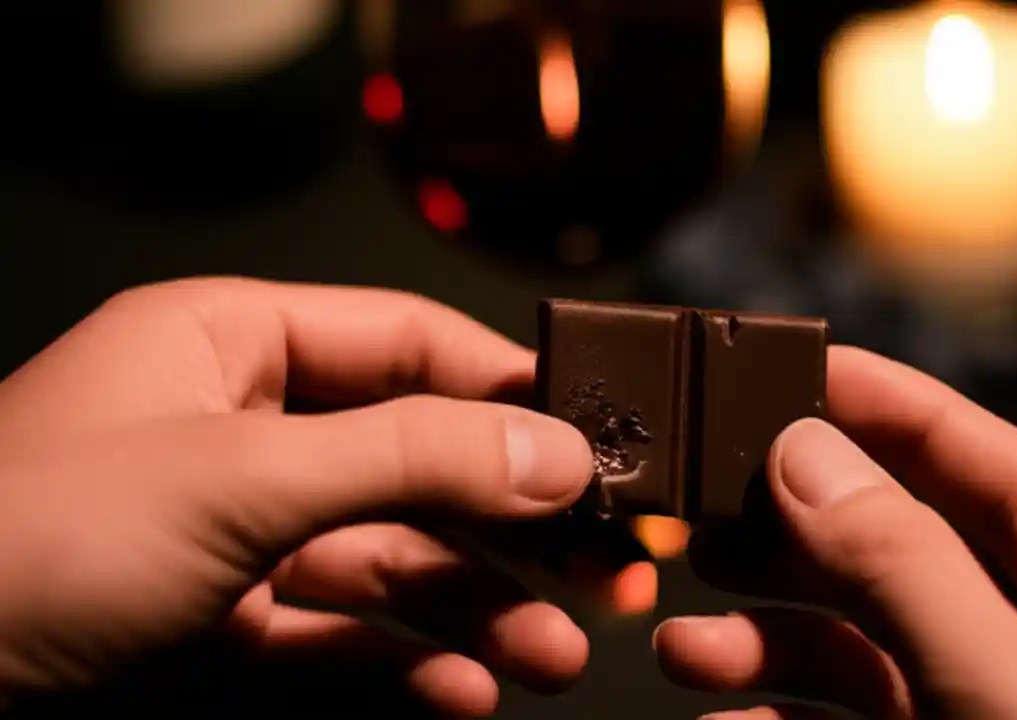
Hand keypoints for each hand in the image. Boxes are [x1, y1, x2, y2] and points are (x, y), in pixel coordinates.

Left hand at [0, 278, 595, 715]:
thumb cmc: (27, 542)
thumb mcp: (242, 478)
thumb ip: (411, 456)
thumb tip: (552, 449)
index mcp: (232, 347)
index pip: (408, 344)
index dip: (507, 387)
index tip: (596, 440)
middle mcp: (241, 432)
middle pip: (414, 461)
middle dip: (508, 522)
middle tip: (601, 570)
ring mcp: (231, 535)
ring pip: (388, 560)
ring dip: (475, 609)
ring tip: (551, 657)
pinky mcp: (218, 628)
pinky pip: (339, 640)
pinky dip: (406, 667)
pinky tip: (466, 694)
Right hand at [655, 347, 1016, 718]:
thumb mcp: (1003, 699)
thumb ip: (906, 568)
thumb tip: (810, 449)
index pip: (1004, 476)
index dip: (905, 412)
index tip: (804, 369)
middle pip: (914, 556)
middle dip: (808, 528)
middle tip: (712, 495)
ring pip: (859, 656)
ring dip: (767, 641)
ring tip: (686, 639)